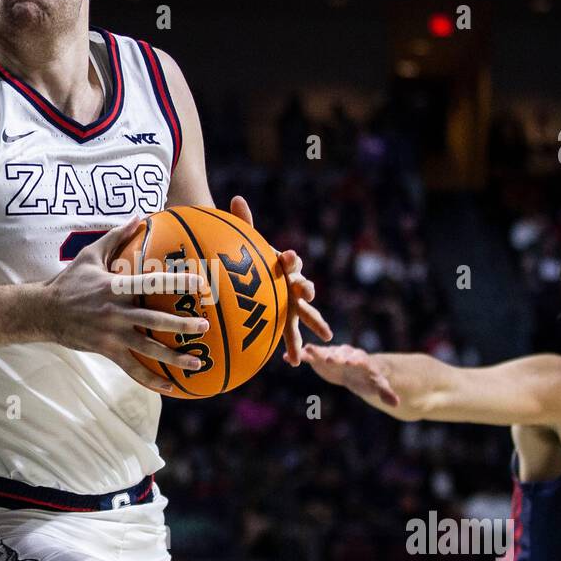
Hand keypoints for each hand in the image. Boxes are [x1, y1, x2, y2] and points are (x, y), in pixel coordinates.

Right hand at [46, 216, 212, 393]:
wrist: (43, 312)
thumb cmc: (70, 281)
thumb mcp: (90, 255)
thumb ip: (116, 237)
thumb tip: (139, 217)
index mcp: (115, 287)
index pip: (151, 283)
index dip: (176, 282)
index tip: (200, 282)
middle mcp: (115, 312)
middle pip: (154, 320)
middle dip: (181, 325)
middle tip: (205, 326)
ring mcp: (111, 335)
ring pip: (147, 349)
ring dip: (174, 357)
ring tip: (198, 362)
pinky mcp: (106, 351)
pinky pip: (132, 368)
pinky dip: (151, 379)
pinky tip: (171, 387)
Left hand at [228, 195, 331, 365]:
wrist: (256, 280)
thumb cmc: (255, 261)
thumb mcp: (248, 244)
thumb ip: (245, 223)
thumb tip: (236, 198)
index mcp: (285, 268)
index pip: (291, 262)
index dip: (289, 259)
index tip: (285, 256)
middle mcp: (292, 286)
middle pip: (303, 289)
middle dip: (307, 290)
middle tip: (308, 292)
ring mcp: (290, 306)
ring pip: (302, 316)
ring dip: (312, 327)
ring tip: (323, 338)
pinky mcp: (284, 321)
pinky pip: (289, 335)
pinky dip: (294, 347)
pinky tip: (295, 362)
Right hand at [300, 344, 400, 407]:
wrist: (356, 369)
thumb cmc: (369, 378)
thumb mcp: (378, 385)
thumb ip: (385, 393)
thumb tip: (396, 403)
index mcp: (361, 360)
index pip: (359, 359)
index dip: (355, 360)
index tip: (351, 361)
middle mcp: (345, 354)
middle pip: (340, 354)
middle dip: (335, 356)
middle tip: (329, 358)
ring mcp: (331, 354)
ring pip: (322, 352)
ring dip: (314, 353)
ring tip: (304, 352)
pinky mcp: (319, 358)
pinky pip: (308, 355)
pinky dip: (299, 355)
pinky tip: (285, 357)